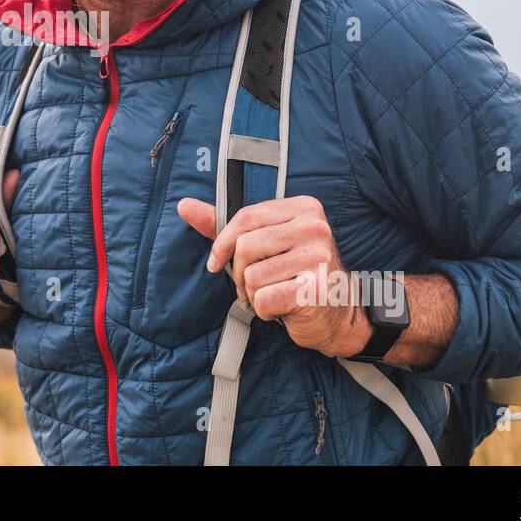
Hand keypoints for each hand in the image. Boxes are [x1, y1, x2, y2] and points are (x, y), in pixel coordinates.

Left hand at [176, 194, 366, 357]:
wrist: (337, 315)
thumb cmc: (294, 275)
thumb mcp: (264, 243)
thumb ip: (225, 225)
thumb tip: (183, 205)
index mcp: (304, 207)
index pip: (246, 217)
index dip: (223, 243)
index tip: (215, 262)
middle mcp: (315, 227)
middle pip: (246, 246)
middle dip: (240, 272)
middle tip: (251, 286)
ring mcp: (318, 257)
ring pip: (253, 275)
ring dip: (254, 293)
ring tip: (273, 295)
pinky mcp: (316, 288)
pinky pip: (265, 299)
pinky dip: (265, 310)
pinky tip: (283, 308)